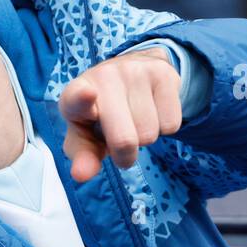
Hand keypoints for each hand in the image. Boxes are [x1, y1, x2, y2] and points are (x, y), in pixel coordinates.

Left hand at [60, 48, 181, 182]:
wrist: (132, 72)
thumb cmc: (100, 114)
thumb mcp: (86, 136)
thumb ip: (82, 157)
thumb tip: (81, 175)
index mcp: (75, 93)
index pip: (77, 96)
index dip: (82, 98)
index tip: (87, 94)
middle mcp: (104, 76)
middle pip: (124, 140)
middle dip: (125, 154)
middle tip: (119, 141)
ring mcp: (135, 71)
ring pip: (150, 134)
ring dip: (145, 137)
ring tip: (135, 118)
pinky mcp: (163, 73)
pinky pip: (171, 125)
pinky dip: (163, 127)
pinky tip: (152, 110)